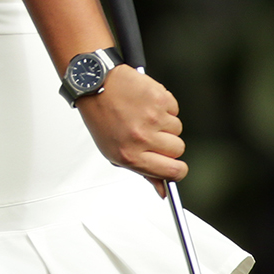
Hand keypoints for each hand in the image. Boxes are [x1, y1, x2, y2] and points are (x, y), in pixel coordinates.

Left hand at [76, 65, 186, 188]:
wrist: (94, 84)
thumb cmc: (101, 117)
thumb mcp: (114, 152)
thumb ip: (142, 172)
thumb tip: (163, 189)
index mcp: (130, 155)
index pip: (172, 172)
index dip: (177, 170)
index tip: (175, 167)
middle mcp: (141, 137)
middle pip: (178, 149)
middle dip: (167, 143)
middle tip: (149, 133)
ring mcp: (152, 117)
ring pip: (178, 128)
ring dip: (165, 123)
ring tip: (143, 115)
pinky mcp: (159, 98)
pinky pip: (175, 109)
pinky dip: (164, 107)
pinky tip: (145, 103)